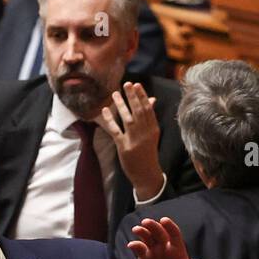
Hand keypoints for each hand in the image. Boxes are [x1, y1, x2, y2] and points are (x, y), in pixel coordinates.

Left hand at [98, 83, 163, 199]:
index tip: (136, 85)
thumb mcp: (152, 134)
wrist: (147, 174)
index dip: (142, 96)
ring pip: (127, 119)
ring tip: (115, 93)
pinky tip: (105, 110)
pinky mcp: (124, 147)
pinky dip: (110, 120)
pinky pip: (115, 131)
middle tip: (126, 84)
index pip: (148, 110)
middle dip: (132, 97)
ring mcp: (134, 141)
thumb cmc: (148, 152)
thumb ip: (150, 117)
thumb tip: (152, 99)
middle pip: (139, 112)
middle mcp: (145, 134)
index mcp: (153, 129)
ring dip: (121, 105)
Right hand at [127, 217, 200, 258]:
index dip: (169, 226)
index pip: (174, 234)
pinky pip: (140, 250)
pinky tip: (132, 245)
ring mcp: (154, 252)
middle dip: (153, 226)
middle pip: (159, 233)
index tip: (164, 220)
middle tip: (146, 222)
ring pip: (148, 238)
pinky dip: (136, 246)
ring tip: (136, 229)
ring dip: (142, 232)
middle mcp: (165, 247)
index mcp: (177, 248)